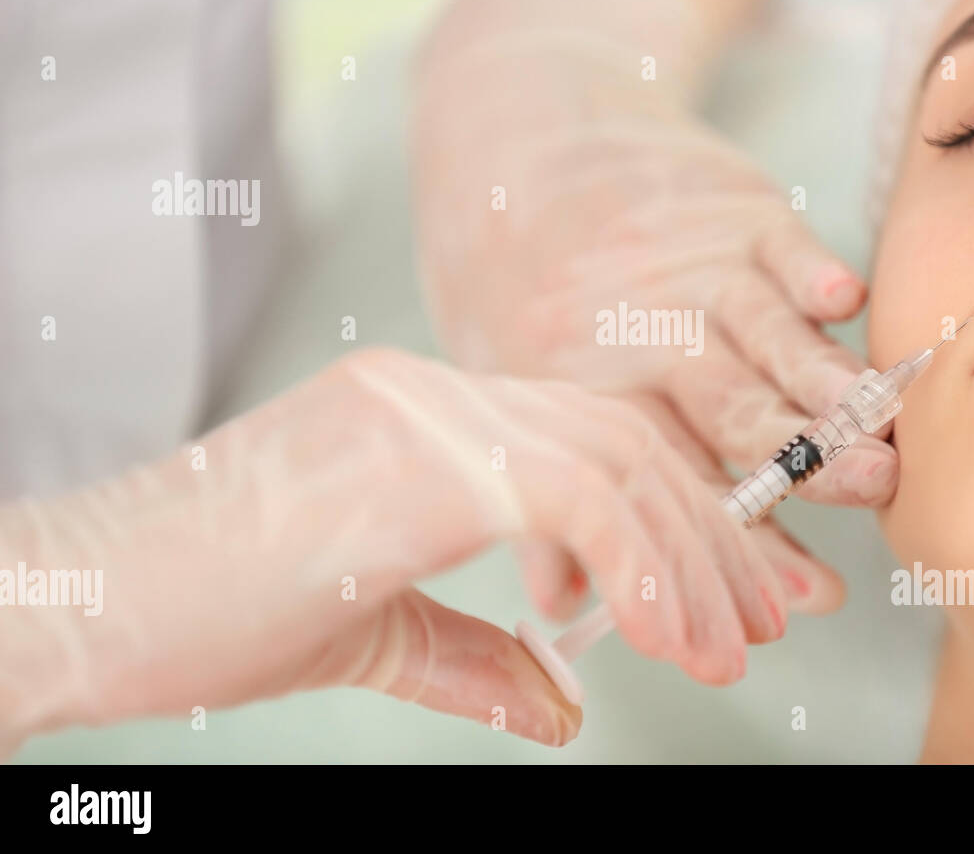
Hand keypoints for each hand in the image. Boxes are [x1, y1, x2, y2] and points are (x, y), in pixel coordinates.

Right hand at [0, 349, 785, 751]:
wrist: (83, 607)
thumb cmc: (207, 616)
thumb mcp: (369, 634)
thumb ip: (473, 655)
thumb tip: (560, 705)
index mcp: (431, 421)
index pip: (594, 443)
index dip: (680, 515)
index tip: (738, 589)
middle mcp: (436, 394)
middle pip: (623, 441)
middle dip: (710, 535)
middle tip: (764, 619)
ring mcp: (423, 411)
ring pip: (613, 460)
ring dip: (687, 559)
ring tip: (728, 647)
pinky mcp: (410, 454)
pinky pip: (569, 492)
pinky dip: (633, 560)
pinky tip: (663, 633)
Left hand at [411, 0, 898, 620]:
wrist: (522, 117)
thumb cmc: (510, 264)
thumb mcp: (497, 370)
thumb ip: (545, 484)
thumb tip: (561, 610)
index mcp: (581, 381)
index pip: (672, 479)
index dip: (739, 540)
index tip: (800, 594)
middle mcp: (638, 323)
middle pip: (730, 407)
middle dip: (804, 460)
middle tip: (873, 494)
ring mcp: (688, 257)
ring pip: (767, 334)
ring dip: (829, 385)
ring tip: (889, 432)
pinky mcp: (731, 202)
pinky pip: (782, 241)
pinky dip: (810, 272)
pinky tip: (846, 305)